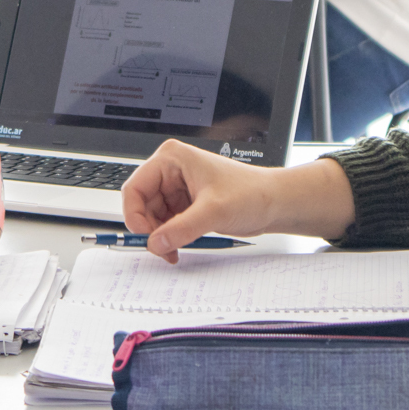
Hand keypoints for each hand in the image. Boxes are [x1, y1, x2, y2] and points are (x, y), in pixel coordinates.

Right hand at [121, 140, 356, 262]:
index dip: (134, 214)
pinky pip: (165, 223)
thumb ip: (181, 228)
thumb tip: (155, 243)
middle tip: (162, 249)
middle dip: (150, 229)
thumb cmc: (251, 193)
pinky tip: (179, 245)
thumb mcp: (214, 211)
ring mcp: (177, 188)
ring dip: (160, 236)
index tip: (145, 237)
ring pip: (151, 217)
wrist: (274, 204)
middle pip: (141, 204)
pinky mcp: (185, 203)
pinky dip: (169, 237)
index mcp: (172, 159)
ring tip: (174, 250)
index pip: (135, 187)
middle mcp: (171, 171)